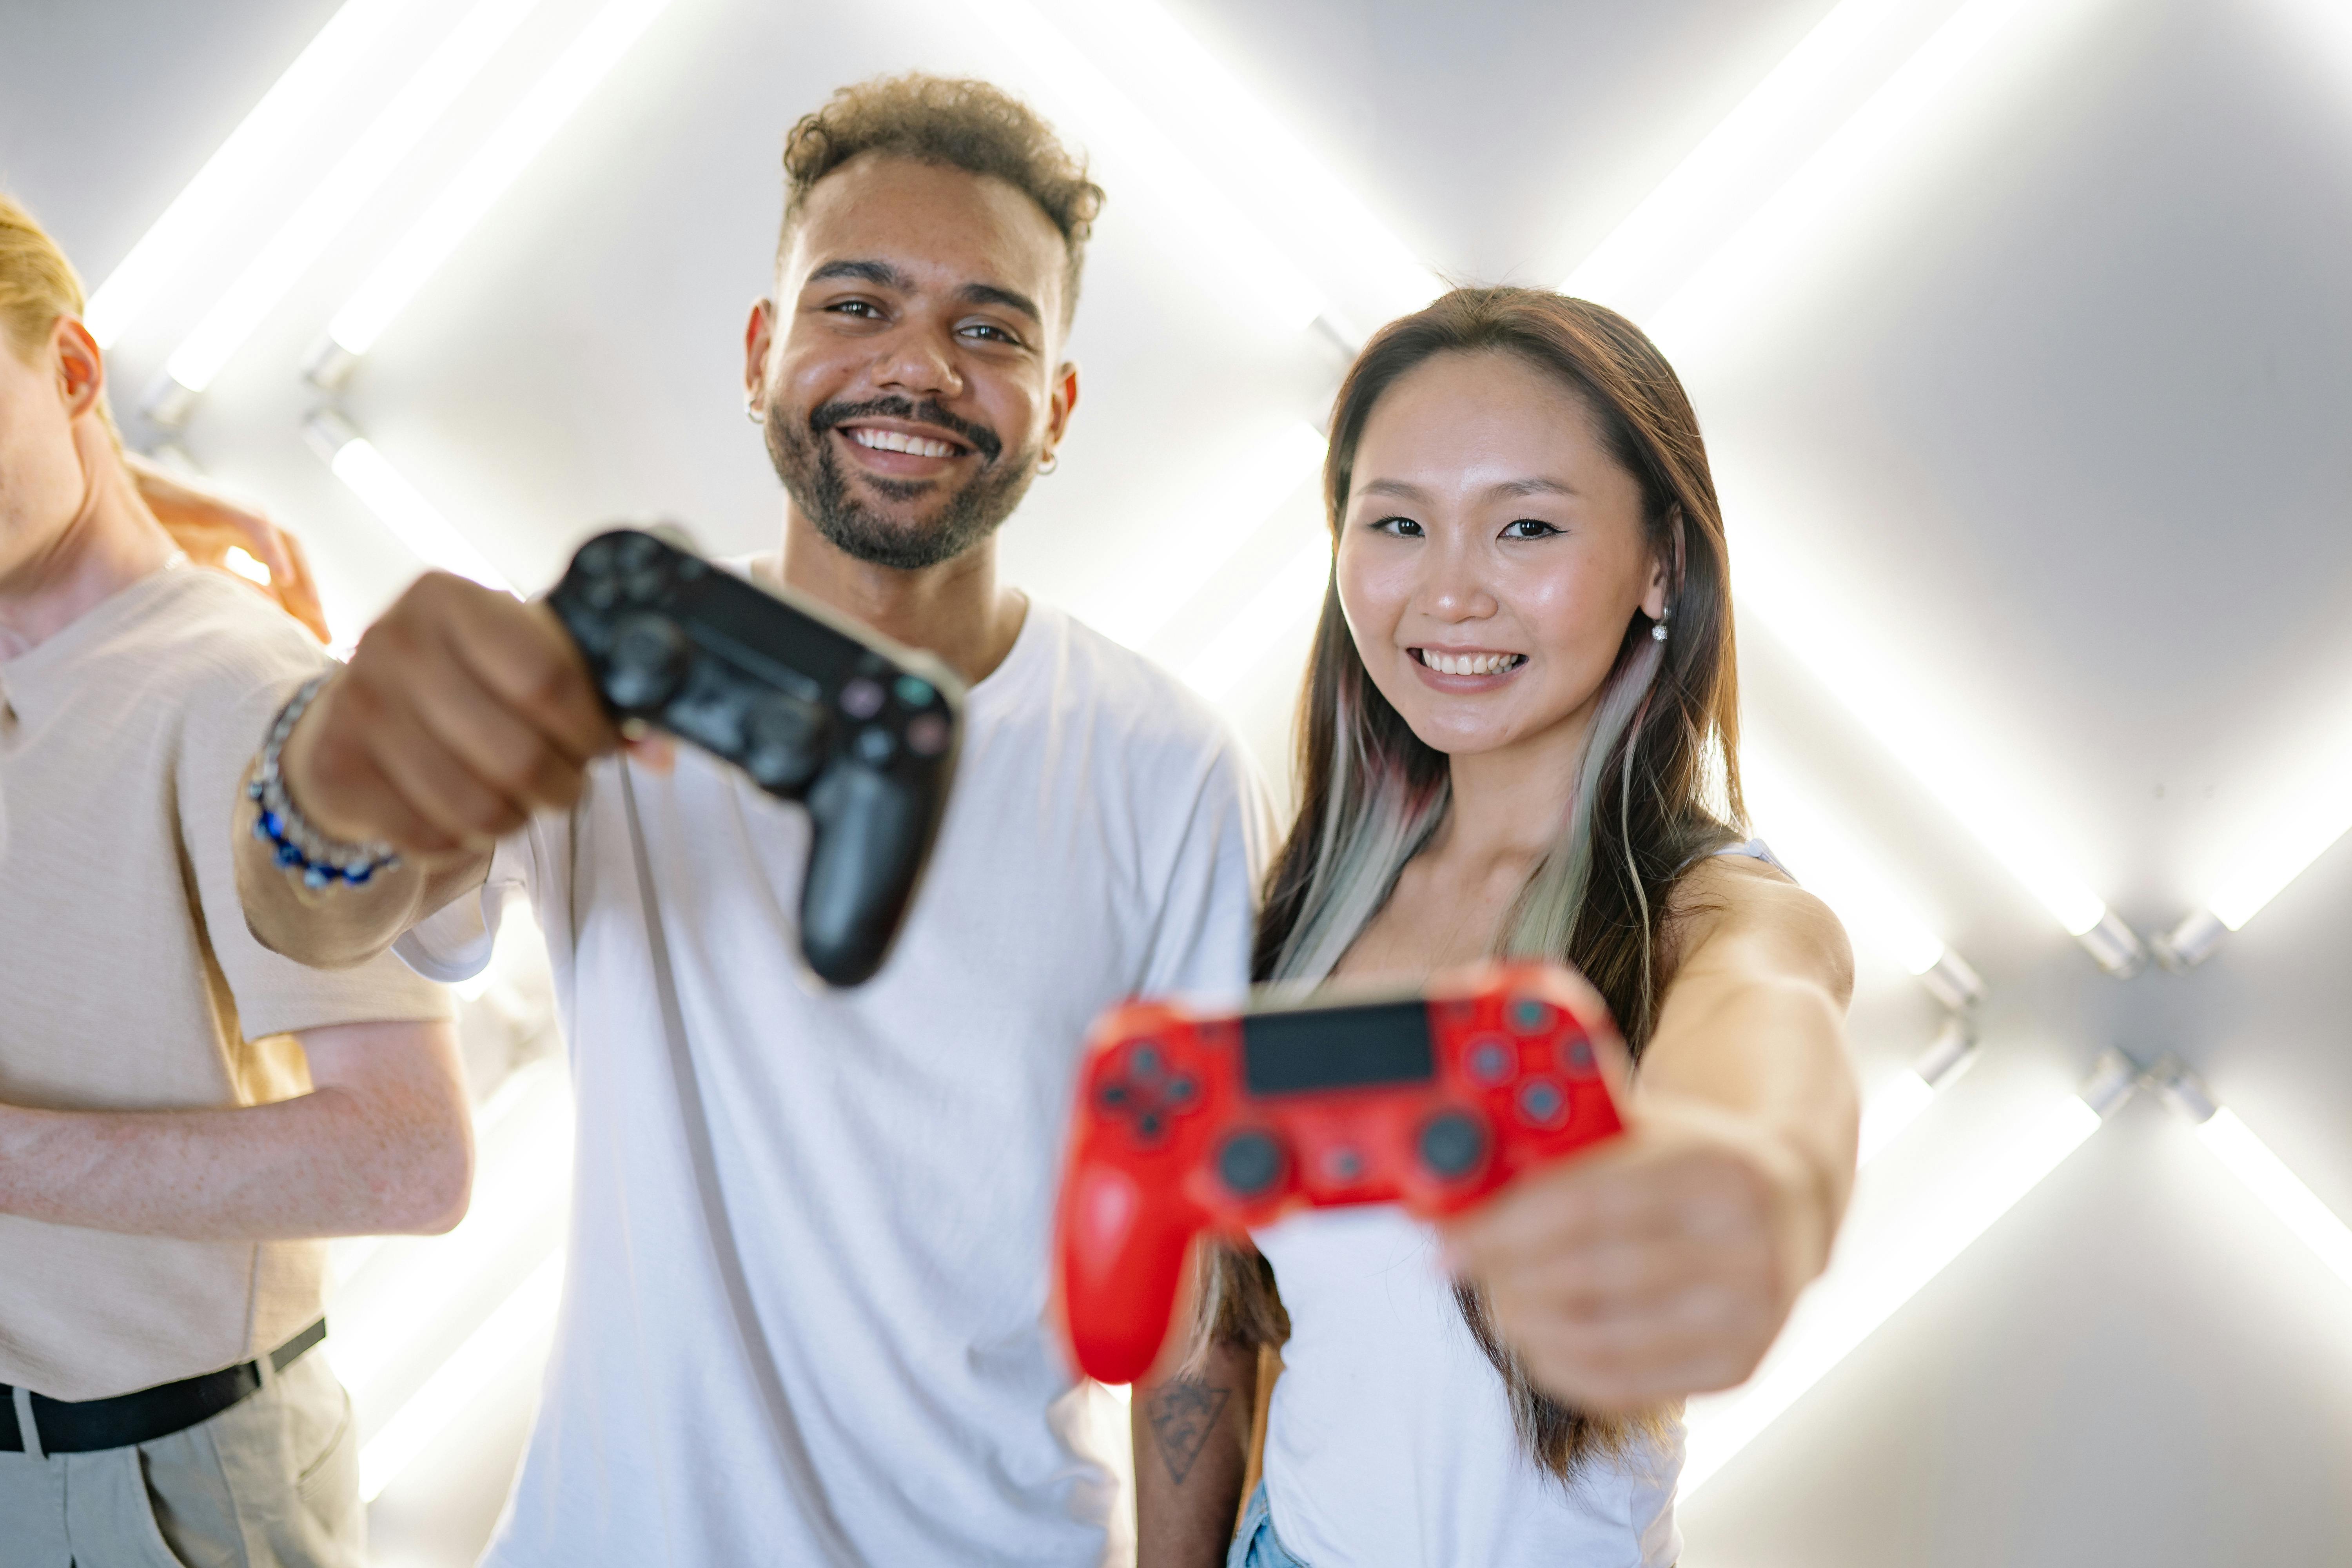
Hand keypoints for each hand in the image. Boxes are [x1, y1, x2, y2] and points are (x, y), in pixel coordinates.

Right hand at [130, 456, 330, 641]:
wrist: (110, 503)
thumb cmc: (144, 537)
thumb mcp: (193, 575)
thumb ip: (229, 590)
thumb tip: (264, 616)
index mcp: (239, 550)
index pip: (281, 586)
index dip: (299, 615)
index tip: (312, 647)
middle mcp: (247, 533)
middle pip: (292, 571)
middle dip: (310, 606)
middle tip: (326, 641)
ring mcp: (237, 518)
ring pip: (287, 548)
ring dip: (303, 581)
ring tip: (316, 612)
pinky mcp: (222, 507)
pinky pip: (257, 529)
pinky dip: (273, 552)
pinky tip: (284, 578)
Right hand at [281, 572, 620, 856]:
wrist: (361, 710)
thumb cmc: (469, 680)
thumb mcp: (530, 658)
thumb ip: (601, 694)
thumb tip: (662, 750)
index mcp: (448, 598)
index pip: (547, 677)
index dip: (591, 729)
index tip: (602, 745)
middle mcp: (393, 642)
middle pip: (517, 754)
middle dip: (563, 786)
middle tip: (568, 784)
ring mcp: (357, 707)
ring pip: (477, 808)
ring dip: (517, 818)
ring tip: (521, 799)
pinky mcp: (336, 771)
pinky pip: (431, 838)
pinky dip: (464, 840)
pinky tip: (465, 811)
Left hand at [1441, 1093, 1833, 1413]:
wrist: (1789, 1201)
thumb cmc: (1693, 1158)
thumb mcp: (1643, 1127)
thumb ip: (1565, 1145)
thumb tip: (1459, 1174)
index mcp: (1719, 1172)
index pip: (1587, 1206)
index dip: (1506, 1227)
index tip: (1451, 1236)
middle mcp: (1748, 1248)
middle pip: (1593, 1276)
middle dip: (1507, 1276)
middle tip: (1456, 1269)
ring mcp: (1750, 1317)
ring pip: (1606, 1339)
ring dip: (1527, 1326)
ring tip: (1493, 1303)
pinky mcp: (1738, 1368)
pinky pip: (1628, 1387)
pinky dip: (1564, 1370)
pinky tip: (1533, 1343)